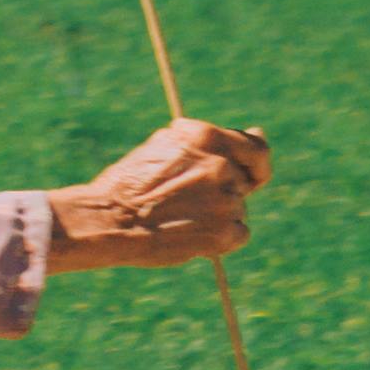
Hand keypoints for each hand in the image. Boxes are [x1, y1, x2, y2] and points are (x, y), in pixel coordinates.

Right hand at [45, 116, 268, 272]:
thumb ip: (212, 141)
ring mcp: (225, 199)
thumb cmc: (131, 184)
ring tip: (180, 218)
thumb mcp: (166, 146)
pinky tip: (191, 234)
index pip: (254, 147)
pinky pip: (239, 233)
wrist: (109, 220)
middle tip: (201, 203)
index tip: (251, 172)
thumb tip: (260, 131)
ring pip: (237, 208)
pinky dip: (221, 238)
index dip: (254, 163)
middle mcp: (220, 165)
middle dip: (225, 191)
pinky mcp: (225, 232)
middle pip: (242, 181)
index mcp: (205, 137)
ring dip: (217, 215)